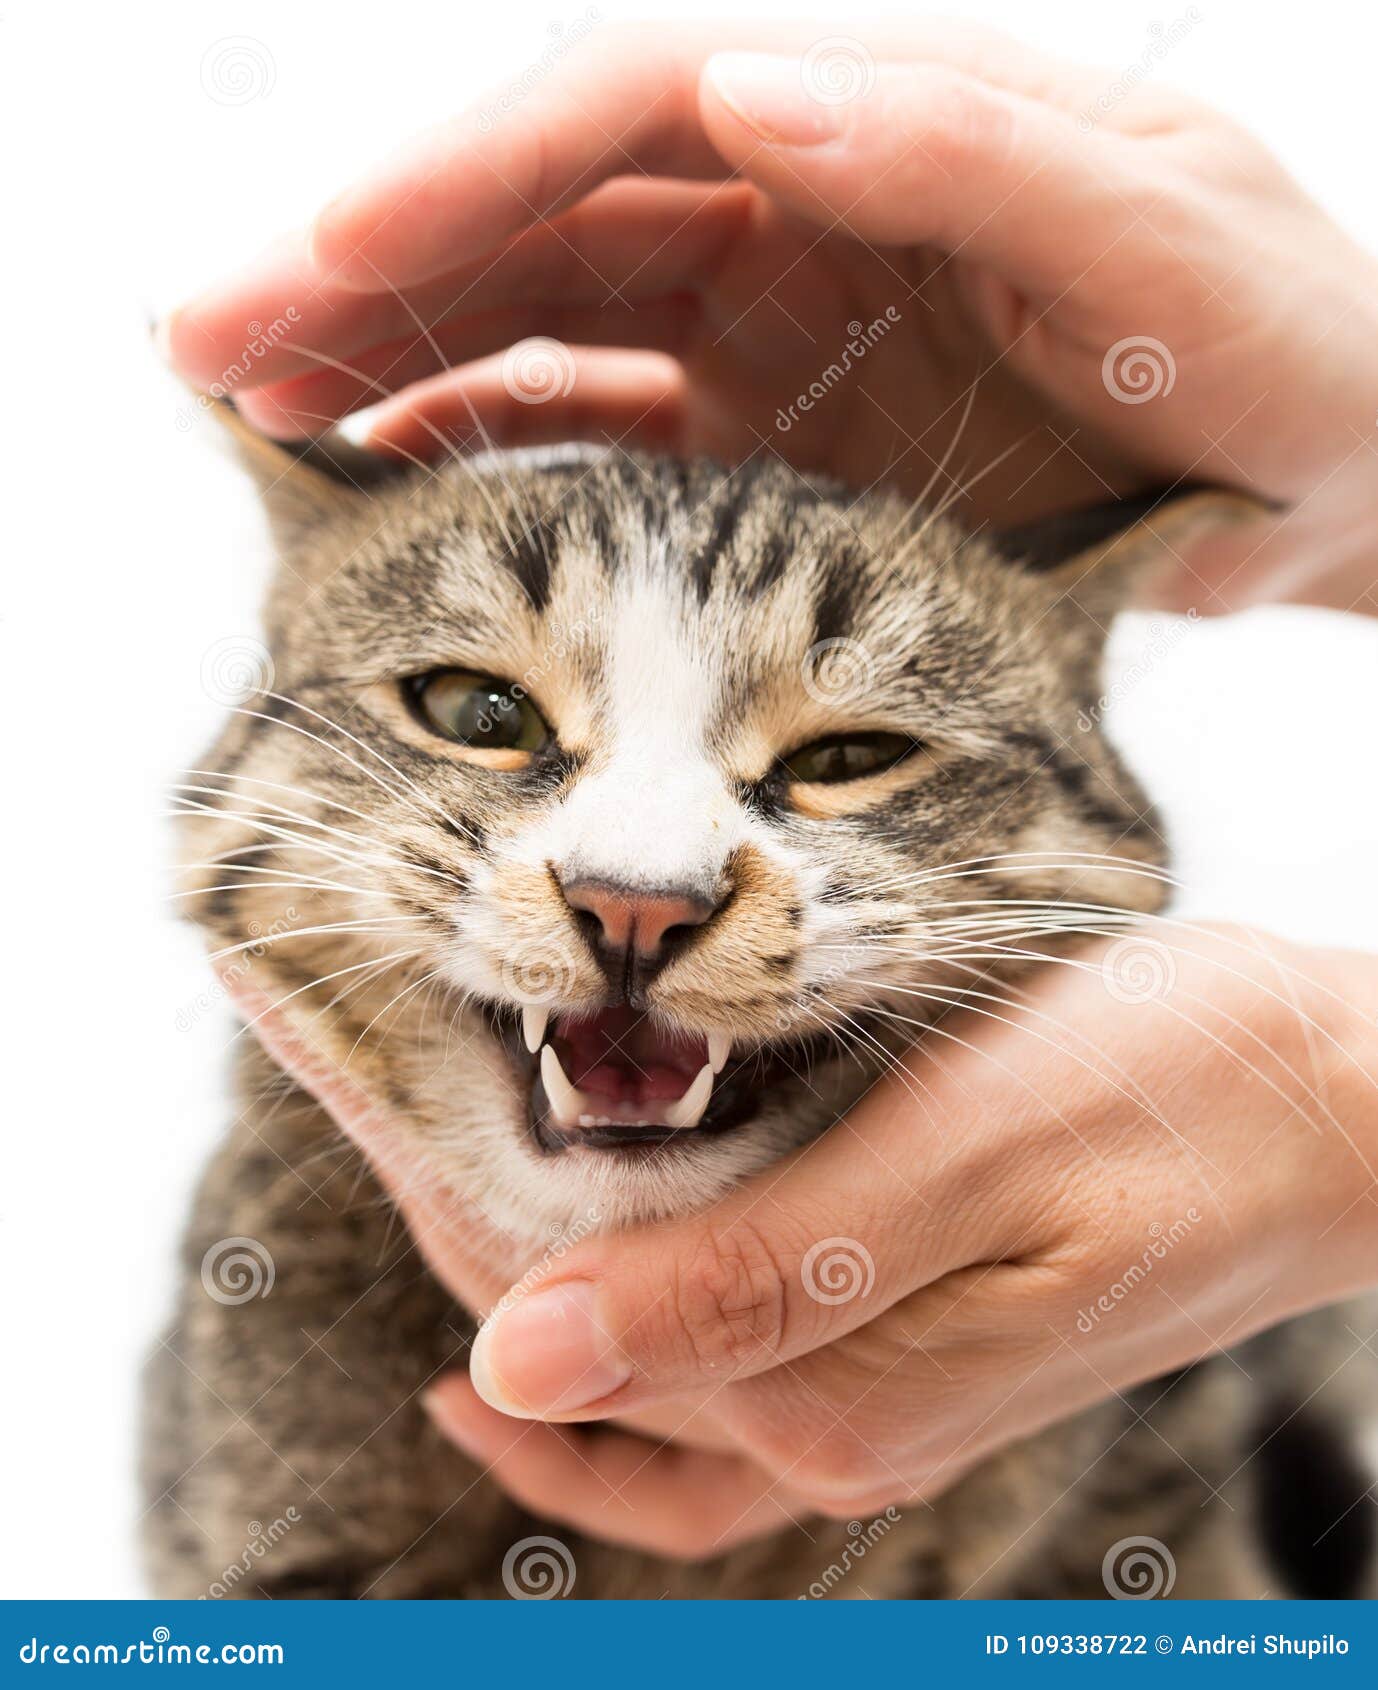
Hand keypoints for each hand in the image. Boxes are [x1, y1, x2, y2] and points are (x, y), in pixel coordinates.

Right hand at [161, 20, 1377, 610]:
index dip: (471, 170)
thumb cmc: (1282, 352)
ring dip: (393, 364)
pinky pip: (594, 431)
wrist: (1329, 478)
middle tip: (206, 341)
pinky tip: (393, 486)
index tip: (329, 249)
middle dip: (368, 267)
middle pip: (541, 209)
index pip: (630, 107)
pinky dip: (488, 453)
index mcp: (881, 115)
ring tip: (255, 417)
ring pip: (539, 320)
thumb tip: (752, 89)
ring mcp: (770, 327)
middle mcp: (797, 205)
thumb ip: (969, 152)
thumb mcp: (1156, 235)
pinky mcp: (765, 438)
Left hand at [233, 925, 1377, 1557]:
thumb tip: (515, 1362)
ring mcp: (851, 1391)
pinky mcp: (886, 1335)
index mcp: (818, 1385)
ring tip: (398, 1116)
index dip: (404, 1151)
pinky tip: (546, 1279)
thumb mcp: (971, 1164)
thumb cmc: (1179, 1099)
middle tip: (319, 1029)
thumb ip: (755, 1278)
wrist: (1335, 1108)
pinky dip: (599, 1330)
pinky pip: (694, 1365)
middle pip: (551, 1314)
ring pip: (607, 1334)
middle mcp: (815, 1417)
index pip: (535, 1289)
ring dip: (489, 1236)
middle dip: (420, 1169)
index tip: (299, 1012)